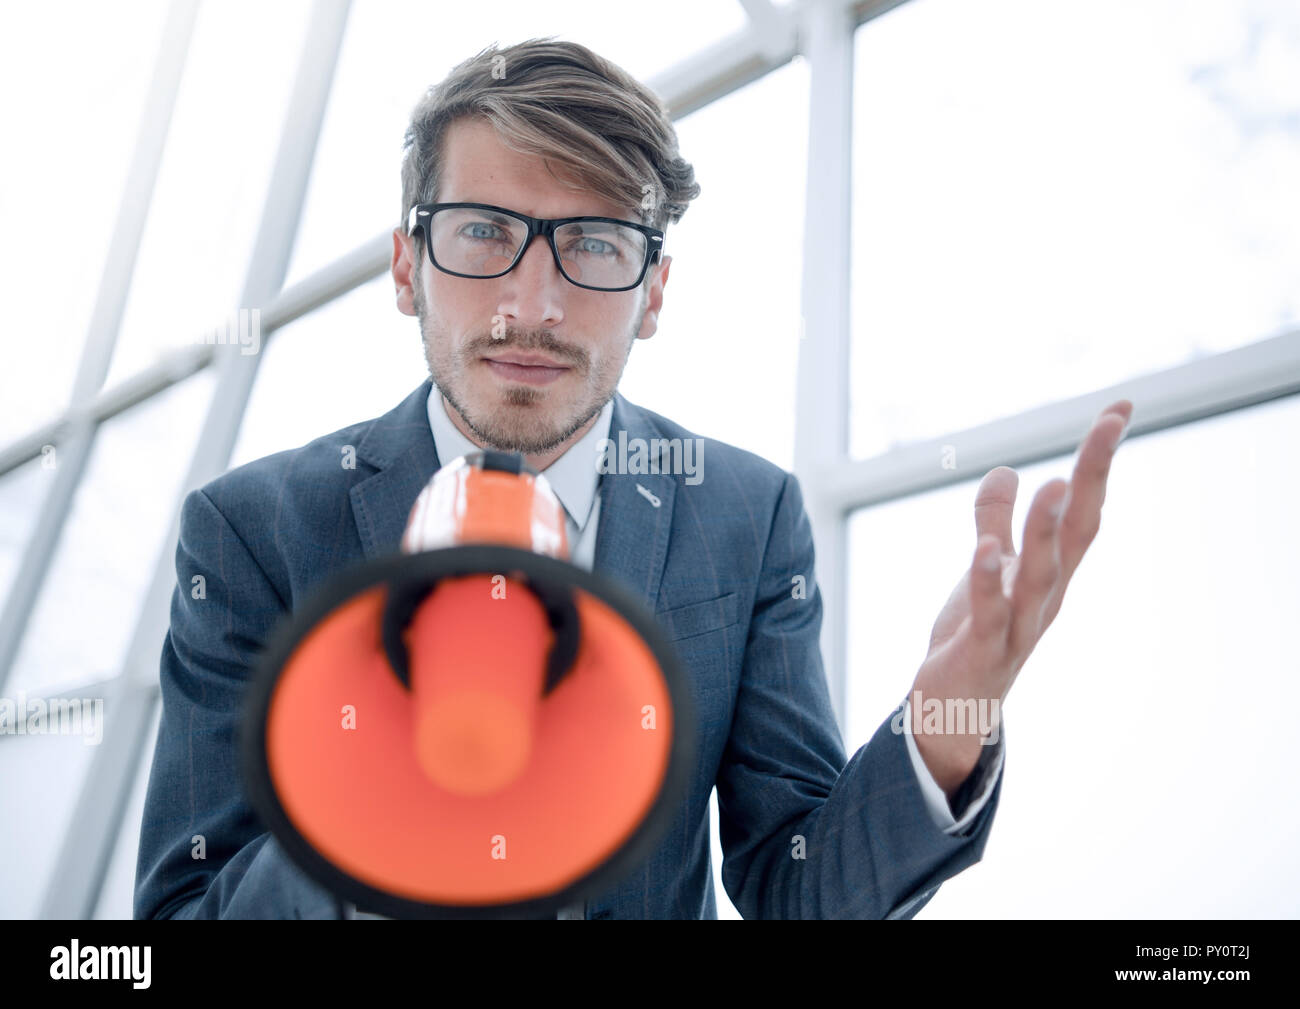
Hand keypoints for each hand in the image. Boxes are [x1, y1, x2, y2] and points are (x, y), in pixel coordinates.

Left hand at [908, 399, 1133, 796]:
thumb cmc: (977, 636)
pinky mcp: (983, 648)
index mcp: (1051, 573)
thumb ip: (994, 523)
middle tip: (1106, 427)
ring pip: (1040, 574)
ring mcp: (1019, 624)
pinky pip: (989, 612)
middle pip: (1076, 533)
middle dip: (1090, 479)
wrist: (953, 710)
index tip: (1118, 410)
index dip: (1099, 461)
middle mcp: (1047, 596)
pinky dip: (989, 581)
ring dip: (1049, 531)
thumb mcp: (986, 571)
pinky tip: (985, 551)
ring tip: (1057, 485)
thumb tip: (1005, 470)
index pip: (1085, 510)